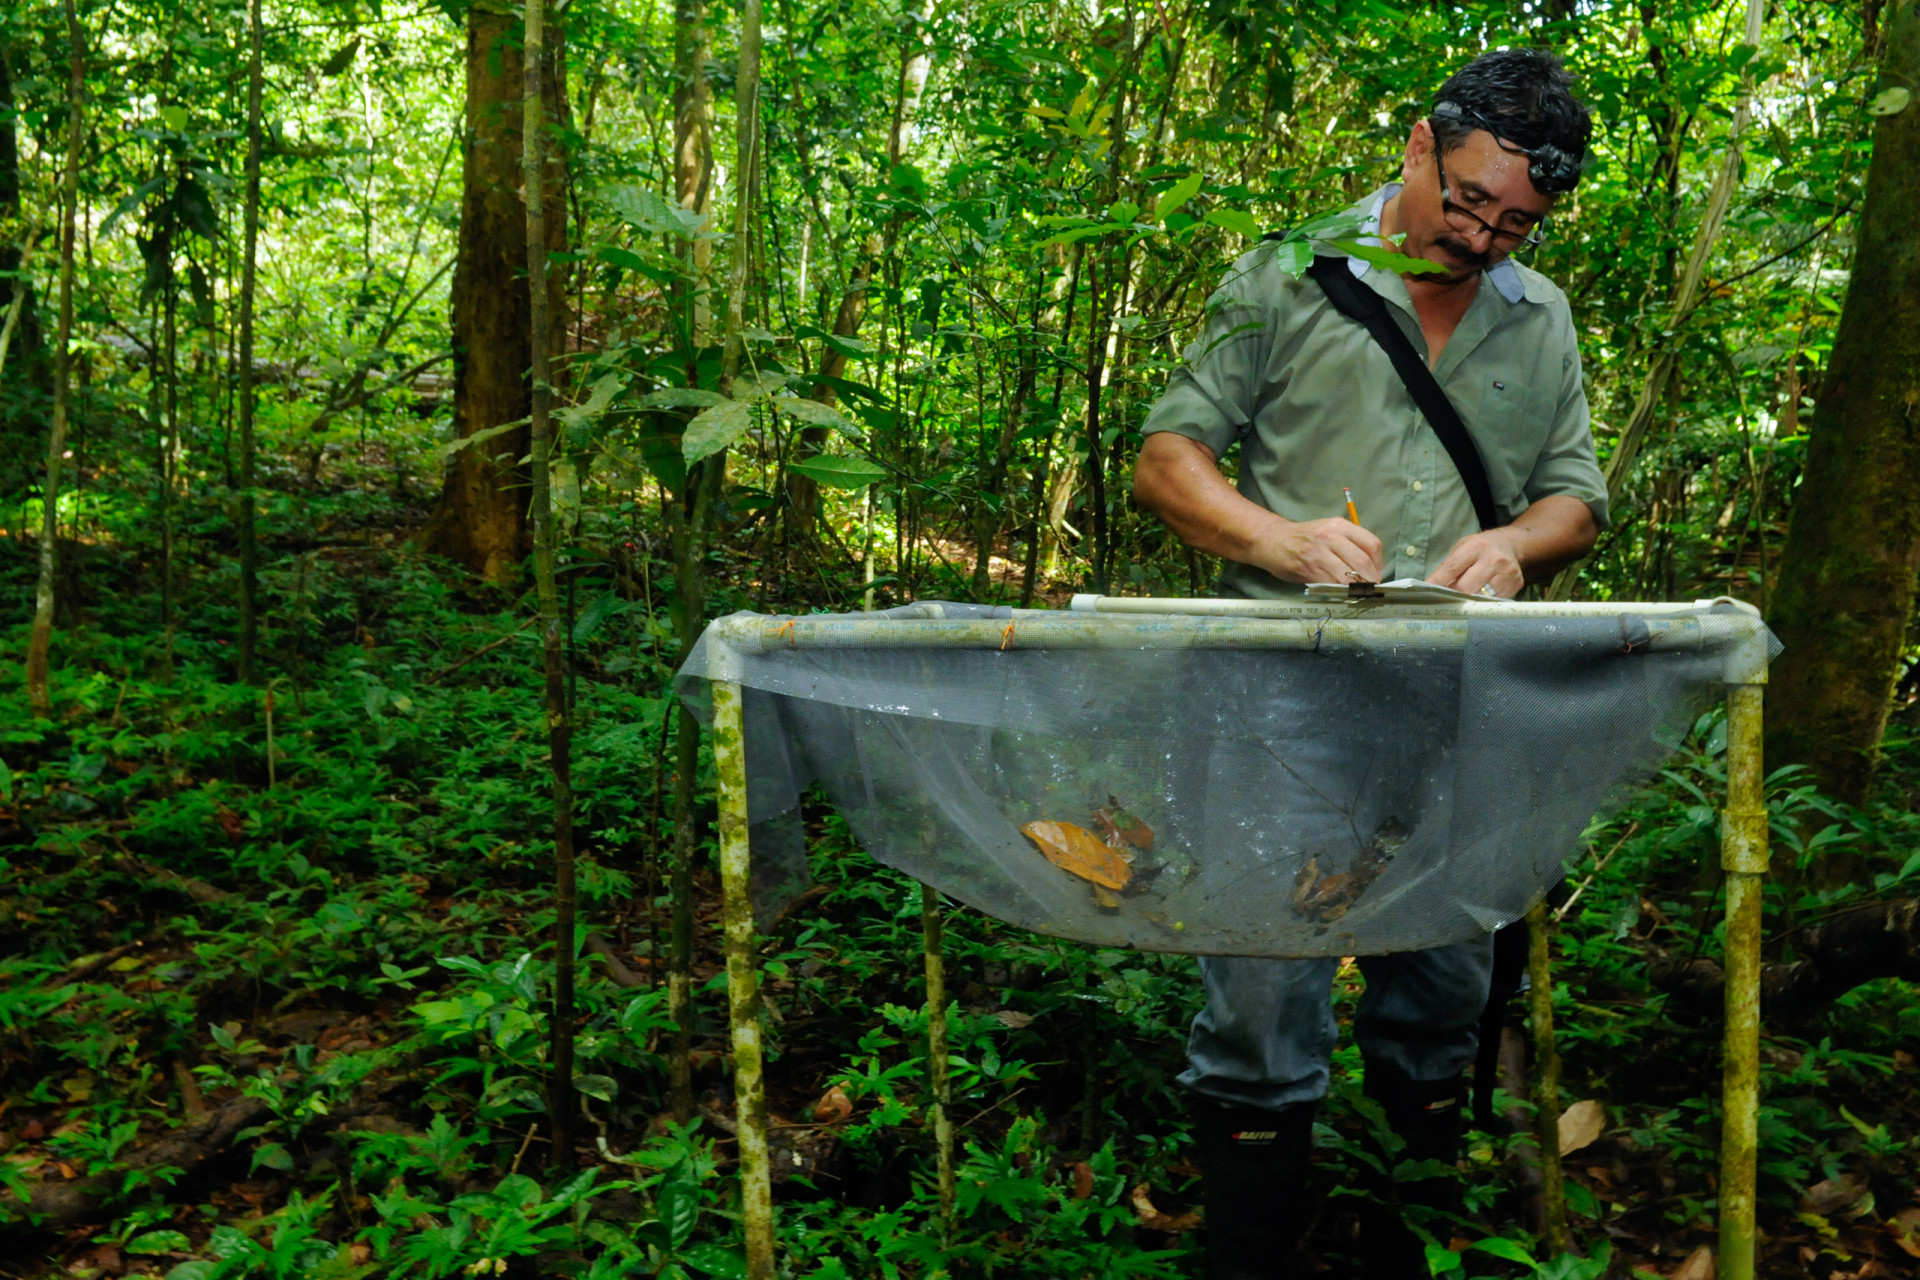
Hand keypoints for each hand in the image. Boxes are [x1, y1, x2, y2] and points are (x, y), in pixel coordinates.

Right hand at [1262, 517, 1384, 584]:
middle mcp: (1330, 536)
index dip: (1379, 563)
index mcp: (1339, 525)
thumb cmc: (1304, 538)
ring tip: (1360, 593)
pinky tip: (1343, 592)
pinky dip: (1341, 591)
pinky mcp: (1308, 568)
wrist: (1272, 540)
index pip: (1371, 544)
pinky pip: (1331, 583)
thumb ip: (1348, 543)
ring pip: (1348, 575)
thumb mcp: (1328, 530)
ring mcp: (1318, 553)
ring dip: (1357, 588)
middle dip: (1371, 579)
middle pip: (1362, 561)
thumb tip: (1369, 567)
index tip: (1377, 574)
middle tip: (1371, 588)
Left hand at [1428, 529, 1524, 597]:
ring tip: (1465, 596)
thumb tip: (1433, 587)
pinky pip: (1494, 601)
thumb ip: (1448, 566)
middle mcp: (1494, 559)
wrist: (1510, 544)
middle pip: (1466, 587)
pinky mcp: (1516, 584)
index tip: (1427, 591)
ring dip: (1469, 600)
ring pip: (1480, 597)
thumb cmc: (1480, 548)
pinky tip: (1481, 595)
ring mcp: (1507, 572)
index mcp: (1476, 547)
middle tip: (1448, 596)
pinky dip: (1484, 601)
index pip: (1453, 567)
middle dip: (1454, 594)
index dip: (1438, 581)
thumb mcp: (1462, 548)